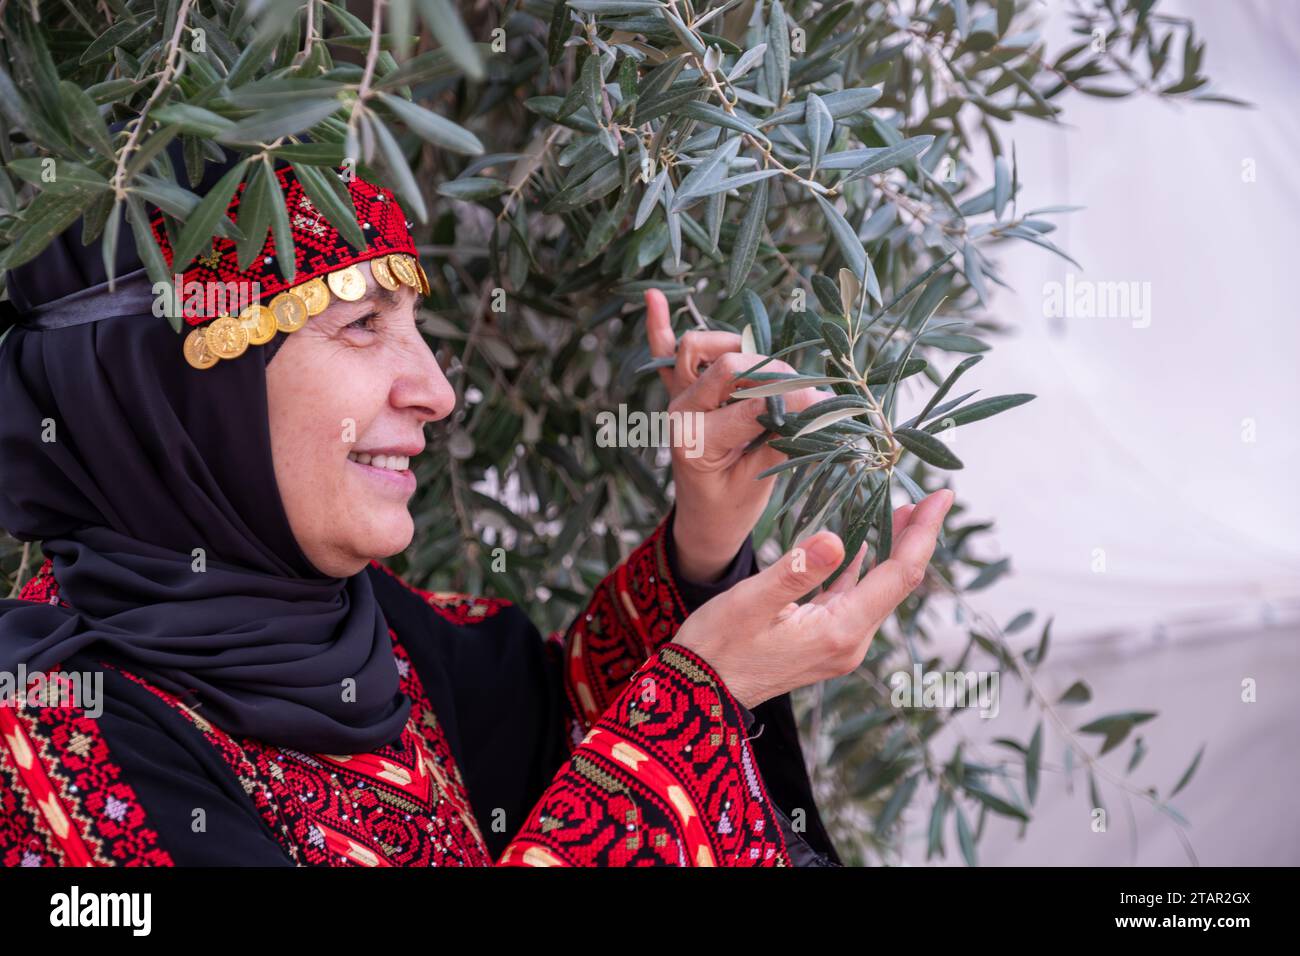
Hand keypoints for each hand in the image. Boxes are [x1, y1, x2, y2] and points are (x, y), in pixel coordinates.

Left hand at [644, 288, 830, 582]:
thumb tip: (816, 398)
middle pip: (729, 366)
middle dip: (773, 373)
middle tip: (806, 391)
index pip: (751, 401)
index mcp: (694, 439)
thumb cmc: (732, 507)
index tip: (824, 402)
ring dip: (733, 346)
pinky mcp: (680, 393)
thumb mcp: (761, 479)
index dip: (792, 398)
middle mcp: (680, 411)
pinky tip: (653, 294)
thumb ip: (783, 436)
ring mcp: (677, 399)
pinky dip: (657, 325)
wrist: (705, 522)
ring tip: (762, 366)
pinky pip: (665, 355)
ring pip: (696, 348)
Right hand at [672, 490, 954, 709]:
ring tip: (900, 509)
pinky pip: (854, 598)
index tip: (941, 495)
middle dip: (914, 537)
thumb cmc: (717, 645)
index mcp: (841, 630)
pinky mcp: (824, 643)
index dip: (923, 532)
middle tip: (927, 495)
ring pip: (877, 589)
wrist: (696, 692)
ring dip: (890, 549)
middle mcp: (850, 642)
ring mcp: (839, 645)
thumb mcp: (751, 601)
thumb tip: (839, 538)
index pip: (899, 574)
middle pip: (896, 581)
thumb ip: (797, 570)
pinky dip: (864, 567)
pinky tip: (861, 543)